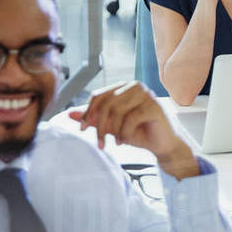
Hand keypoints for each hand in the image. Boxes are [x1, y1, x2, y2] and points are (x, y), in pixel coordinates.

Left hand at [68, 81, 199, 178]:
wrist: (162, 145)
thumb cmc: (138, 133)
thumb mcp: (111, 127)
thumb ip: (93, 119)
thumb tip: (69, 114)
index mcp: (124, 87)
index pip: (99, 96)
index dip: (88, 113)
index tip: (83, 130)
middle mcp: (135, 86)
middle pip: (106, 103)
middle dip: (99, 125)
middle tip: (99, 142)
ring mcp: (146, 94)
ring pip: (117, 110)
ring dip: (113, 131)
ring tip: (117, 142)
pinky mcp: (154, 106)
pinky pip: (131, 118)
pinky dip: (125, 132)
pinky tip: (126, 140)